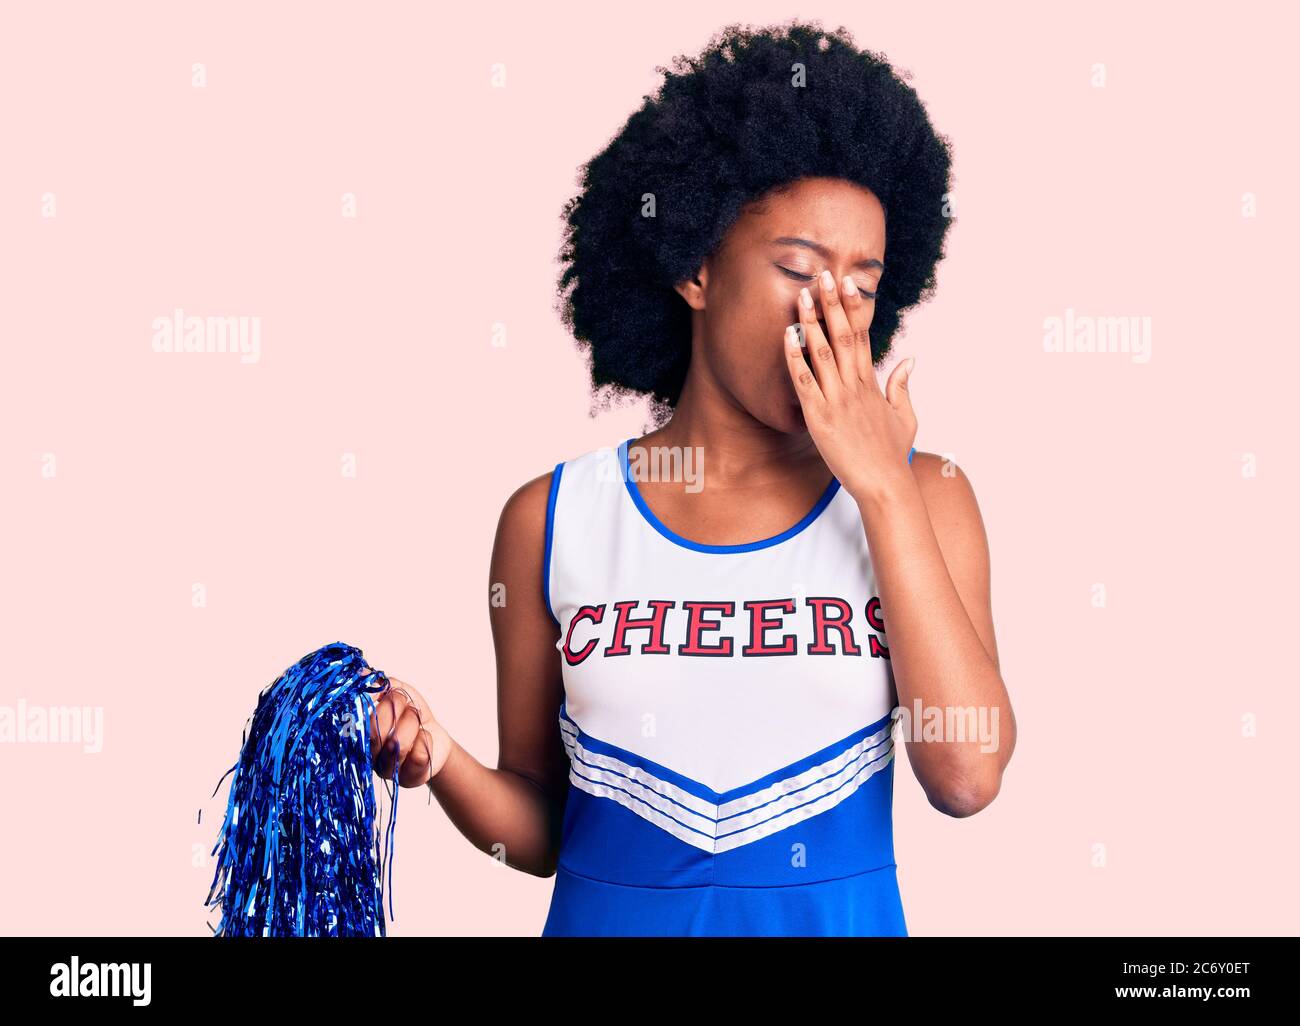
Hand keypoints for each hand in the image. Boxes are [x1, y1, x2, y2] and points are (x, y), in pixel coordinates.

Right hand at [365, 672, 451, 786]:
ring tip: (417, 723)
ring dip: (414, 726)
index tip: (394, 696)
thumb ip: (382, 684)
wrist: (434, 734)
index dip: (383, 706)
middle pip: (376, 734)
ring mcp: (386, 770)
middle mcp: (368, 754)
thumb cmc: (412, 714)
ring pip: (397, 744)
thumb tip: (362, 675)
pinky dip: (426, 741)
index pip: (360, 721)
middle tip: (409, 709)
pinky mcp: (407, 779)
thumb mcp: (399, 691)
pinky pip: (418, 756)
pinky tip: (424, 739)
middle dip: (400, 713)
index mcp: (361, 732)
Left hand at [784, 268, 917, 502]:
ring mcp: (836, 400)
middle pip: (842, 335)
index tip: (848, 284)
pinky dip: (794, 357)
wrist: (884, 484)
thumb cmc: (891, 454)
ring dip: (811, 321)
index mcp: (872, 383)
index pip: (861, 336)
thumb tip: (909, 360)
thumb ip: (902, 386)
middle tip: (823, 275)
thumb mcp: (905, 417)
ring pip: (822, 352)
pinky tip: (786, 336)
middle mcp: (854, 386)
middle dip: (832, 304)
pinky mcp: (819, 416)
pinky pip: (803, 381)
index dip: (853, 308)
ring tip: (802, 295)